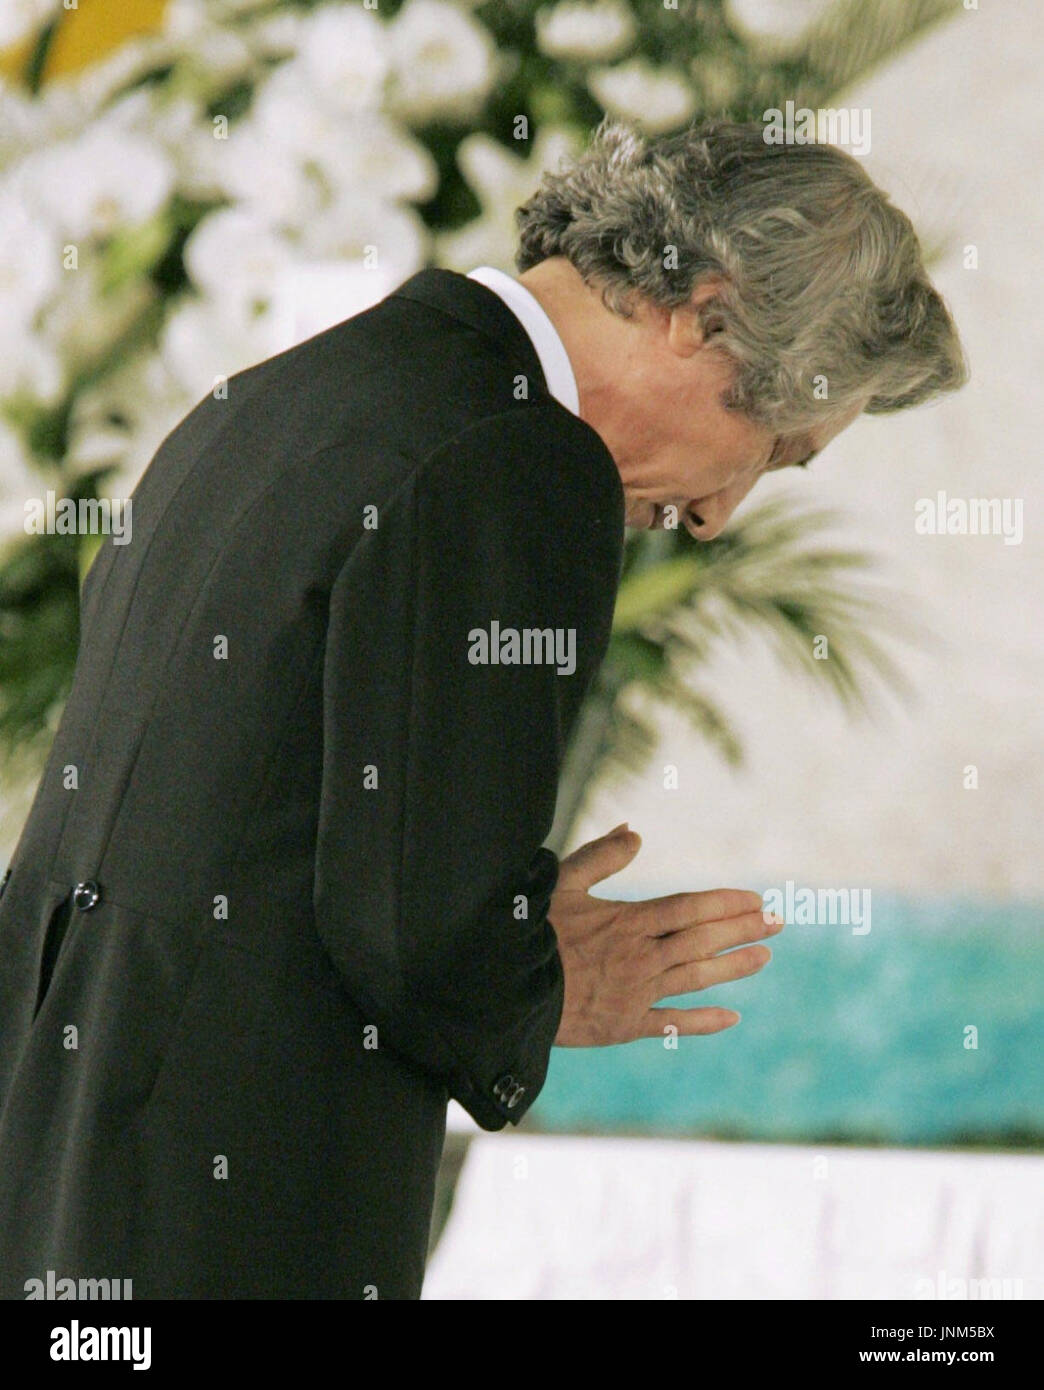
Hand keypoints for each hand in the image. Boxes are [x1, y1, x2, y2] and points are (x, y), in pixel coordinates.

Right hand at [548, 823, 782, 1046]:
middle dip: (743, 930)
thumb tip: (634, 831)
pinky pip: (674, 1023)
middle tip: (779, 923)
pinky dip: (704, 1021)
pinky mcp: (627, 1024)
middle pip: (703, 940)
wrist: (510, 991)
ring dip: (734, 967)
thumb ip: (601, 857)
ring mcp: (638, 993)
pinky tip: (732, 1016)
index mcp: (629, 921)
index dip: (726, 903)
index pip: (690, 908)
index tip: (755, 899)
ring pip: (697, 978)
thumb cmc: (532, 932)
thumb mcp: (563, 884)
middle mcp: (642, 956)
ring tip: (764, 957)